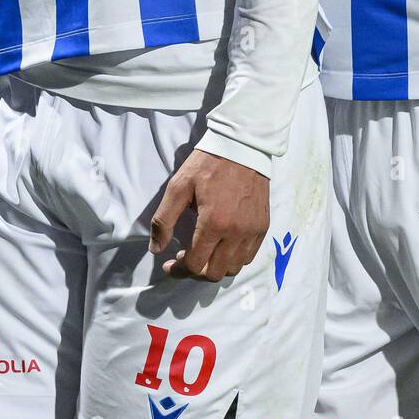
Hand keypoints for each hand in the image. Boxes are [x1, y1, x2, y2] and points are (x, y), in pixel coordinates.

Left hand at [149, 150, 269, 281]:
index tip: (170, 265)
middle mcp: (236, 233)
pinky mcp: (263, 226)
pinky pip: (249, 256)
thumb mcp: (178, 187)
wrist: (241, 146)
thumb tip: (156, 249)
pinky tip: (223, 245)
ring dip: (216, 266)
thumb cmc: (207, 164)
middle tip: (186, 257)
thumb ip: (163, 220)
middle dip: (196, 271)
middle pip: (214, 273)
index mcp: (214, 223)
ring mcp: (253, 231)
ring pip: (233, 268)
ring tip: (205, 251)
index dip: (179, 270)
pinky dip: (234, 258)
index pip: (195, 265)